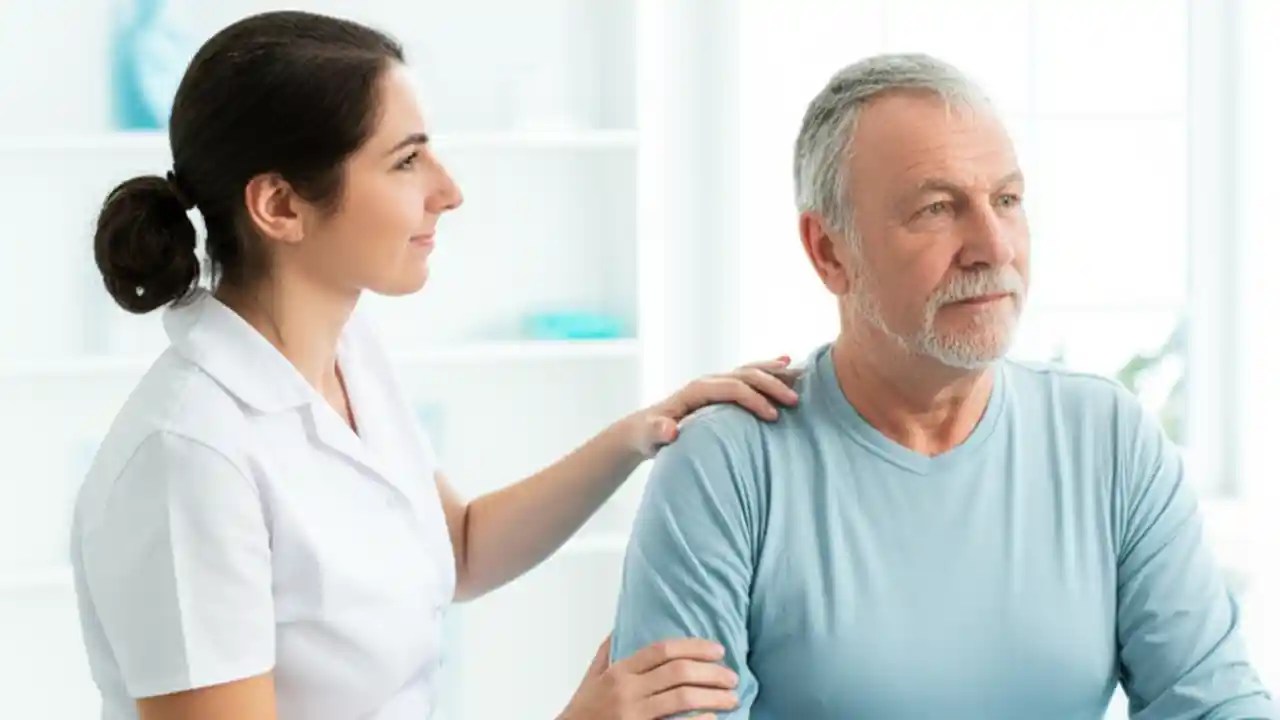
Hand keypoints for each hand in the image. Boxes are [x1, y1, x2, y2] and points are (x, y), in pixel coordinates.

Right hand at [559, 636, 738, 719]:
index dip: (695, 647)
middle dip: (712, 672)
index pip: (662, 650)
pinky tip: (713, 719)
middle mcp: (627, 691)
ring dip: (714, 697)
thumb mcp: (591, 678)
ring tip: (732, 698)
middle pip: (679, 672)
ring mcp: (634, 715)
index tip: (718, 650)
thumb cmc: (582, 712)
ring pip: (683, 699)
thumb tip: (621, 626)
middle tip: (732, 677)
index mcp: (618, 672)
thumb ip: (607, 652)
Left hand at [629, 356, 800, 456]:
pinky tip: (788, 364)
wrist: (643, 430)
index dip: (754, 399)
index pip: (732, 388)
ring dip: (775, 372)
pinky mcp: (721, 389)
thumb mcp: (648, 436)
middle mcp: (708, 382)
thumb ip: (658, 432)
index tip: (774, 417)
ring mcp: (716, 383)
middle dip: (772, 384)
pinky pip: (749, 375)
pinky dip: (769, 368)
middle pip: (746, 375)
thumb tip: (670, 429)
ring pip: (751, 370)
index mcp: (697, 391)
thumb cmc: (647, 435)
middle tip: (796, 401)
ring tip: (803, 374)